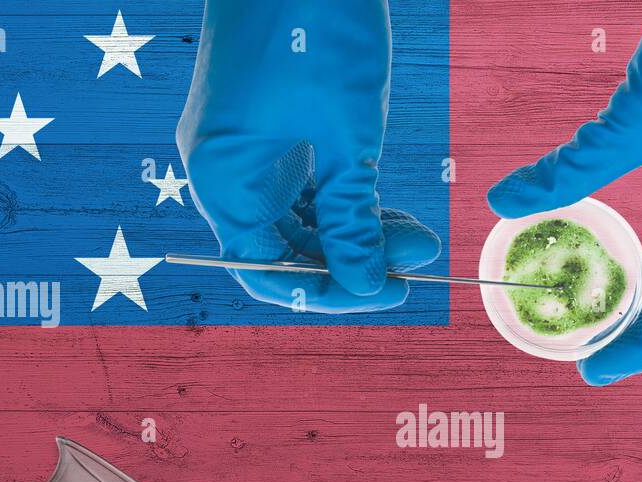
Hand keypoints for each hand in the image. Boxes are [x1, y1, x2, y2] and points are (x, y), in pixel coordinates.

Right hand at [177, 0, 439, 313]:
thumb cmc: (315, 26)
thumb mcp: (346, 137)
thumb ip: (351, 219)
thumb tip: (365, 286)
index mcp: (223, 179)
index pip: (265, 271)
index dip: (325, 293)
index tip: (386, 293)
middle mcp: (223, 169)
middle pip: (284, 249)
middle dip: (352, 260)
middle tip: (418, 261)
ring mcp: (243, 147)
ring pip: (298, 219)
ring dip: (355, 232)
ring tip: (417, 235)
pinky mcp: (265, 127)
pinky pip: (301, 184)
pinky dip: (343, 200)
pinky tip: (388, 209)